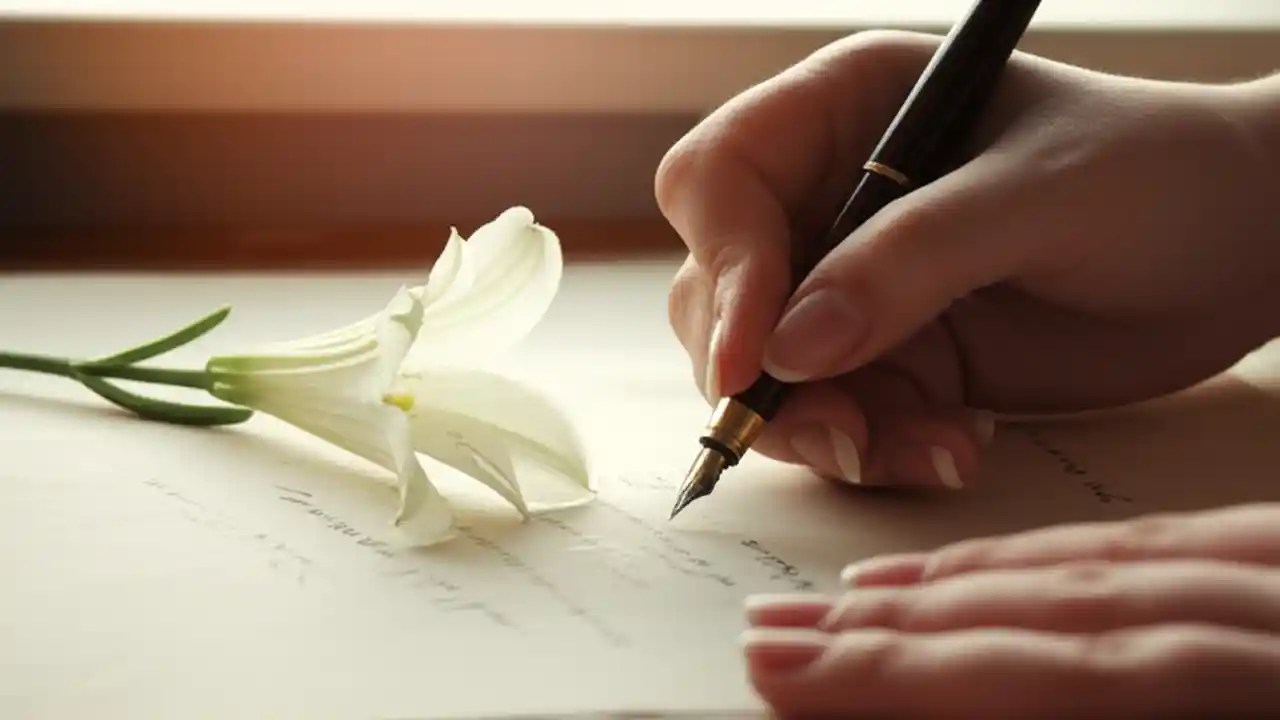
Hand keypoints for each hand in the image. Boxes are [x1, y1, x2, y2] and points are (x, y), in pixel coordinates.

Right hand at [657, 31, 1279, 488]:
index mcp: (844, 112)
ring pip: (771, 373)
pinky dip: (881, 450)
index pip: (721, 180)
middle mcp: (829, 197)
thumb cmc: (1157, 176)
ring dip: (826, 430)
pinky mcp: (893, 355)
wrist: (1243, 251)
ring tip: (920, 451)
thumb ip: (907, 265)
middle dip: (764, 375)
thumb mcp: (1035, 199)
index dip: (724, 266)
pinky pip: (842, 417)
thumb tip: (783, 352)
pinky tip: (955, 449)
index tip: (753, 357)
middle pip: (721, 291)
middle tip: (840, 434)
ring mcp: (856, 283)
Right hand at [741, 503, 1279, 717]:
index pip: (1066, 670)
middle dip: (901, 627)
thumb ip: (1101, 681)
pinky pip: (1183, 537)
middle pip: (1057, 606)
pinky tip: (1015, 560)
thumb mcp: (1249, 701)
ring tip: (856, 597)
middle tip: (778, 636)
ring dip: (962, 581)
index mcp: (1279, 668)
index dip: (910, 675)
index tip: (793, 674)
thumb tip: (955, 649)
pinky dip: (1070, 551)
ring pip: (1103, 562)